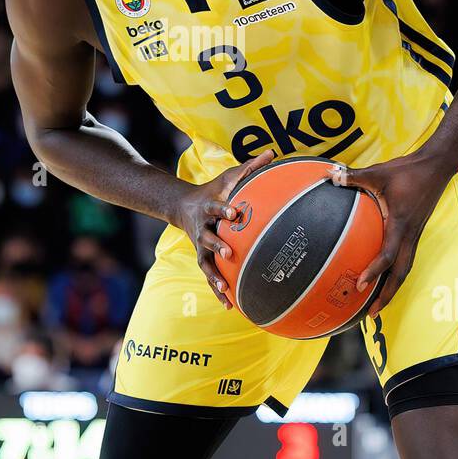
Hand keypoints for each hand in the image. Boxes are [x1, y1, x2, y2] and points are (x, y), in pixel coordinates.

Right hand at [170, 149, 275, 308]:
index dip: (224, 210)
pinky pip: (209, 277)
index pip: (216, 207)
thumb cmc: (214, 190)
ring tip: (225, 289)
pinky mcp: (203, 259)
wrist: (184, 206)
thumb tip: (273, 152)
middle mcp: (203, 228)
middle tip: (229, 253)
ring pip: (205, 263)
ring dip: (214, 276)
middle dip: (217, 245)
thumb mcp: (229, 177)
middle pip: (208, 238)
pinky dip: (217, 291)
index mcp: (210, 207)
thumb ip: (250, 167)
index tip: (234, 213)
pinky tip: (230, 306)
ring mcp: (200, 246)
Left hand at [334, 151, 454, 317]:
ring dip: (392, 289)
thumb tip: (329, 176)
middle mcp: (410, 235)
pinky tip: (381, 277)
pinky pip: (405, 259)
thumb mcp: (378, 172)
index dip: (374, 271)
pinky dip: (394, 273)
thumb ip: (354, 177)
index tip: (360, 285)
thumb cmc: (408, 170)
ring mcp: (414, 236)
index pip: (388, 254)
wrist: (437, 167)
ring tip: (376, 306)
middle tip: (370, 315)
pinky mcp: (415, 233)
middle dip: (386, 296)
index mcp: (401, 224)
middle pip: (400, 274)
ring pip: (405, 270)